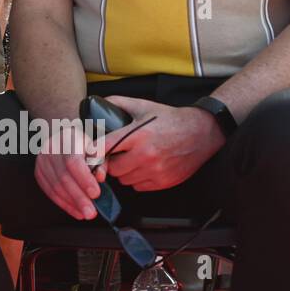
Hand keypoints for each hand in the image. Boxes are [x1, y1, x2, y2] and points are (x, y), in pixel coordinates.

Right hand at [33, 118, 103, 220]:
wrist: (64, 137)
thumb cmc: (83, 144)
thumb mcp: (96, 148)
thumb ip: (100, 162)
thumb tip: (100, 177)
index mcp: (67, 138)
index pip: (73, 161)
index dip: (84, 179)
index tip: (96, 194)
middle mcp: (51, 148)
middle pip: (63, 177)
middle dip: (78, 197)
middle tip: (91, 212)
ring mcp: (41, 160)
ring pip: (55, 186)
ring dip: (71, 203)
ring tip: (85, 213)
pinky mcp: (38, 171)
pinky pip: (49, 191)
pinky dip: (63, 203)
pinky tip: (75, 210)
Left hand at [96, 96, 223, 191]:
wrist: (201, 133)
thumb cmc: (170, 119)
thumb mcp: (143, 106)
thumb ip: (118, 103)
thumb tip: (98, 103)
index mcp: (137, 135)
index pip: (104, 148)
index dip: (93, 152)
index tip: (88, 153)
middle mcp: (146, 155)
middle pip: (112, 168)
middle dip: (109, 162)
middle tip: (114, 155)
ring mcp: (156, 170)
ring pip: (124, 180)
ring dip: (123, 172)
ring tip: (129, 160)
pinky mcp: (164, 182)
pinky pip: (138, 186)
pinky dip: (136, 179)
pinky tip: (142, 167)